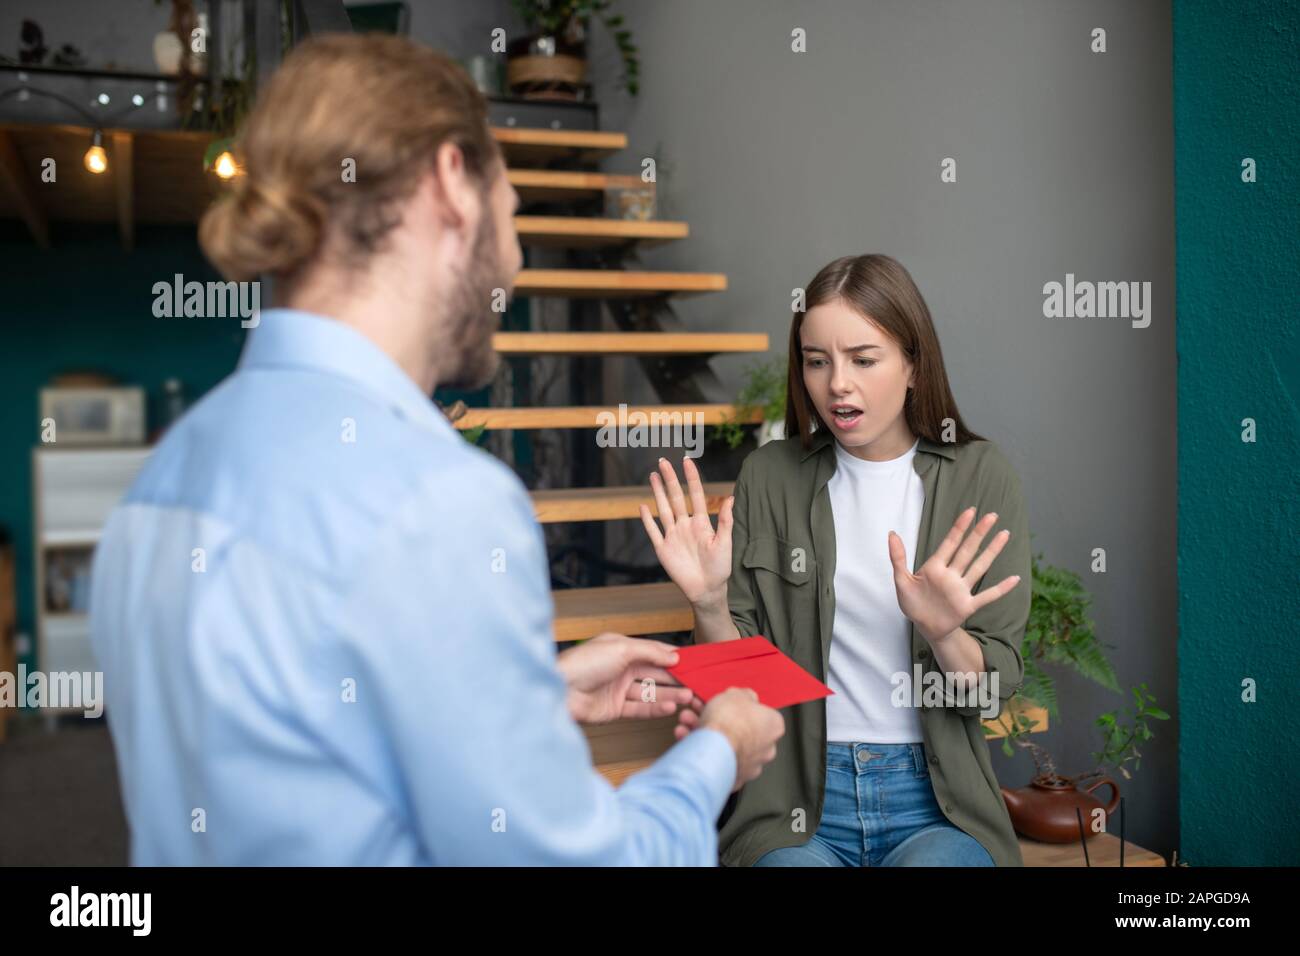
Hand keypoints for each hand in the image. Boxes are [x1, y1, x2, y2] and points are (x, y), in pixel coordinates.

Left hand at [556, 632, 694, 723]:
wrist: (559, 691)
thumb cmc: (583, 663)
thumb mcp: (621, 648)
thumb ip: (650, 652)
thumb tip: (673, 656)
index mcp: (622, 648)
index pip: (654, 651)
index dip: (674, 656)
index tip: (695, 662)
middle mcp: (621, 668)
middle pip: (655, 673)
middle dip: (677, 678)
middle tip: (697, 683)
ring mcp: (618, 689)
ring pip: (651, 692)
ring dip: (671, 694)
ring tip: (688, 697)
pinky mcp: (615, 709)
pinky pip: (641, 708)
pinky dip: (656, 708)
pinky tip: (671, 707)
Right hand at [638, 456, 733, 606]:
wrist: (707, 590)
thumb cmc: (720, 568)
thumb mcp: (726, 543)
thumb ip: (726, 521)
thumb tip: (731, 497)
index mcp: (701, 523)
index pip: (695, 495)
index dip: (691, 478)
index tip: (687, 461)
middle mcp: (685, 526)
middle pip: (675, 498)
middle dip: (669, 480)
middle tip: (663, 461)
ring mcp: (673, 536)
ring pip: (663, 509)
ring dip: (657, 493)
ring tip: (653, 476)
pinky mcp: (663, 550)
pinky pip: (653, 532)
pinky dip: (647, 520)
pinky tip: (642, 507)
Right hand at [695, 688, 784, 792]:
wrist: (714, 749)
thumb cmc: (729, 722)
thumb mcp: (736, 694)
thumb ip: (744, 695)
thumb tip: (746, 696)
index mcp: (773, 726)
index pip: (759, 715)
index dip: (740, 708)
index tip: (728, 705)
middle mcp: (766, 749)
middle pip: (742, 732)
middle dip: (722, 723)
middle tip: (705, 715)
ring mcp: (750, 766)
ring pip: (728, 748)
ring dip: (709, 737)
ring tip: (689, 727)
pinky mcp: (734, 779)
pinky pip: (719, 763)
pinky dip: (706, 755)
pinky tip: (693, 745)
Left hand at [887, 507, 1021, 643]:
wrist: (924, 627)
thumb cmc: (913, 603)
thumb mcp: (901, 581)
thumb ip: (898, 558)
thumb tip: (892, 533)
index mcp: (935, 567)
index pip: (950, 543)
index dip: (959, 527)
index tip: (970, 511)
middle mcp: (952, 575)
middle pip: (968, 550)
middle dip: (979, 533)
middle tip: (992, 515)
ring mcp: (961, 589)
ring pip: (980, 567)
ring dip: (992, 551)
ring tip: (1004, 534)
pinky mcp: (967, 605)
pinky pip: (987, 596)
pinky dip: (1001, 588)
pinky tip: (1015, 579)